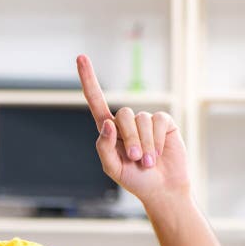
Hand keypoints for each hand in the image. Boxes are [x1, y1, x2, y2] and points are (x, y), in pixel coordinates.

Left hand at [77, 54, 190, 204]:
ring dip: (144, 144)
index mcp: (109, 131)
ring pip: (141, 119)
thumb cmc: (134, 179)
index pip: (97, 101)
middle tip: (135, 159)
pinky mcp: (164, 122)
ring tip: (147, 161)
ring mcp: (145, 121)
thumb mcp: (112, 167)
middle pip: (123, 114)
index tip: (80, 58)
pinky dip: (157, 140)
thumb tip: (107, 123)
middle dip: (129, 140)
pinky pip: (158, 120)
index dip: (89, 80)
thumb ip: (104, 147)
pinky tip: (158, 153)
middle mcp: (126, 122)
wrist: (162, 188)